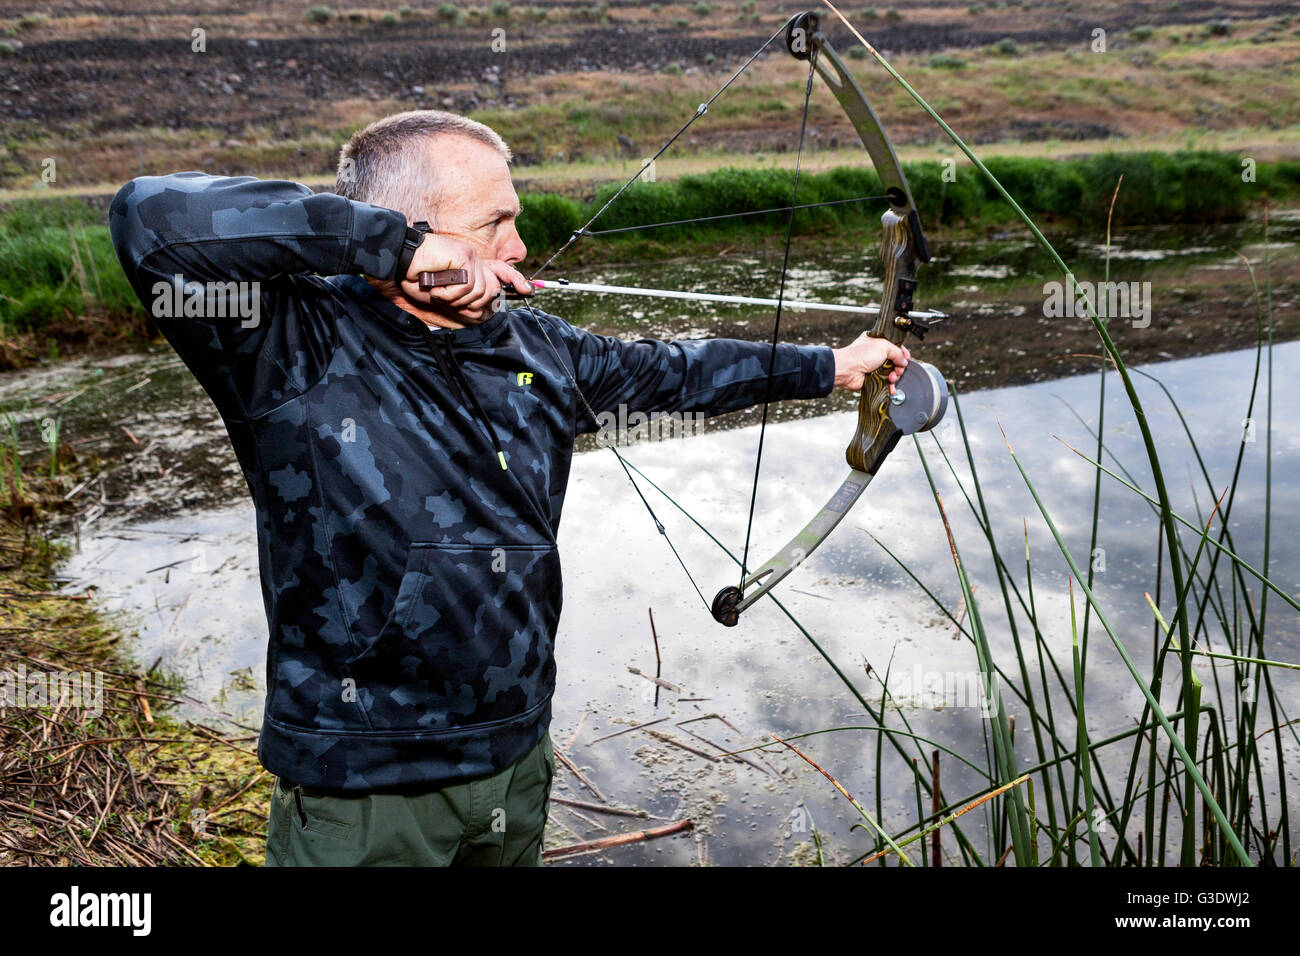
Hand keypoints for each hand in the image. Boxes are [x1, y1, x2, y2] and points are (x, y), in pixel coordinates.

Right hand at [399, 233, 532, 321]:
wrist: (400, 260)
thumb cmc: (417, 277)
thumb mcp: (444, 295)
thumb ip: (465, 301)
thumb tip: (485, 313)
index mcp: (472, 266)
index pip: (501, 272)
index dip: (515, 281)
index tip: (527, 290)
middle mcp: (475, 259)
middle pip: (492, 291)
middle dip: (471, 303)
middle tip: (447, 297)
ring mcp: (471, 257)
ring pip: (480, 292)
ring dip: (455, 298)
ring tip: (438, 288)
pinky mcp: (465, 257)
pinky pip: (468, 286)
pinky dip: (449, 292)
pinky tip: (436, 284)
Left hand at [832, 333, 909, 392]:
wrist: (847, 370)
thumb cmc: (859, 355)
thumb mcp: (884, 346)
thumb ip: (898, 352)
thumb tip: (904, 361)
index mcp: (877, 342)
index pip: (895, 347)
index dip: (902, 353)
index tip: (906, 358)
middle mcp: (876, 354)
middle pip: (895, 361)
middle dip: (899, 366)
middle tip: (898, 369)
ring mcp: (874, 366)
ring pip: (892, 373)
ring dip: (895, 377)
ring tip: (892, 378)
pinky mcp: (873, 378)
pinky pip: (885, 383)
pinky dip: (890, 386)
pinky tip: (891, 387)